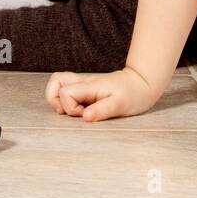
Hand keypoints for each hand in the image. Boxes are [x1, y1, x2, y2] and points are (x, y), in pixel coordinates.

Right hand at [44, 67, 158, 120]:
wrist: (142, 83)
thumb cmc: (133, 94)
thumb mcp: (120, 104)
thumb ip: (101, 110)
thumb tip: (84, 117)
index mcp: (89, 85)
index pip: (66, 92)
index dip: (70, 107)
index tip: (84, 114)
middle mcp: (83, 82)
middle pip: (55, 81)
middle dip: (54, 99)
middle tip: (69, 112)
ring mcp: (83, 84)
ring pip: (59, 84)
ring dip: (59, 99)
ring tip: (73, 111)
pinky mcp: (86, 88)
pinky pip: (67, 90)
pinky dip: (66, 100)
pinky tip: (79, 109)